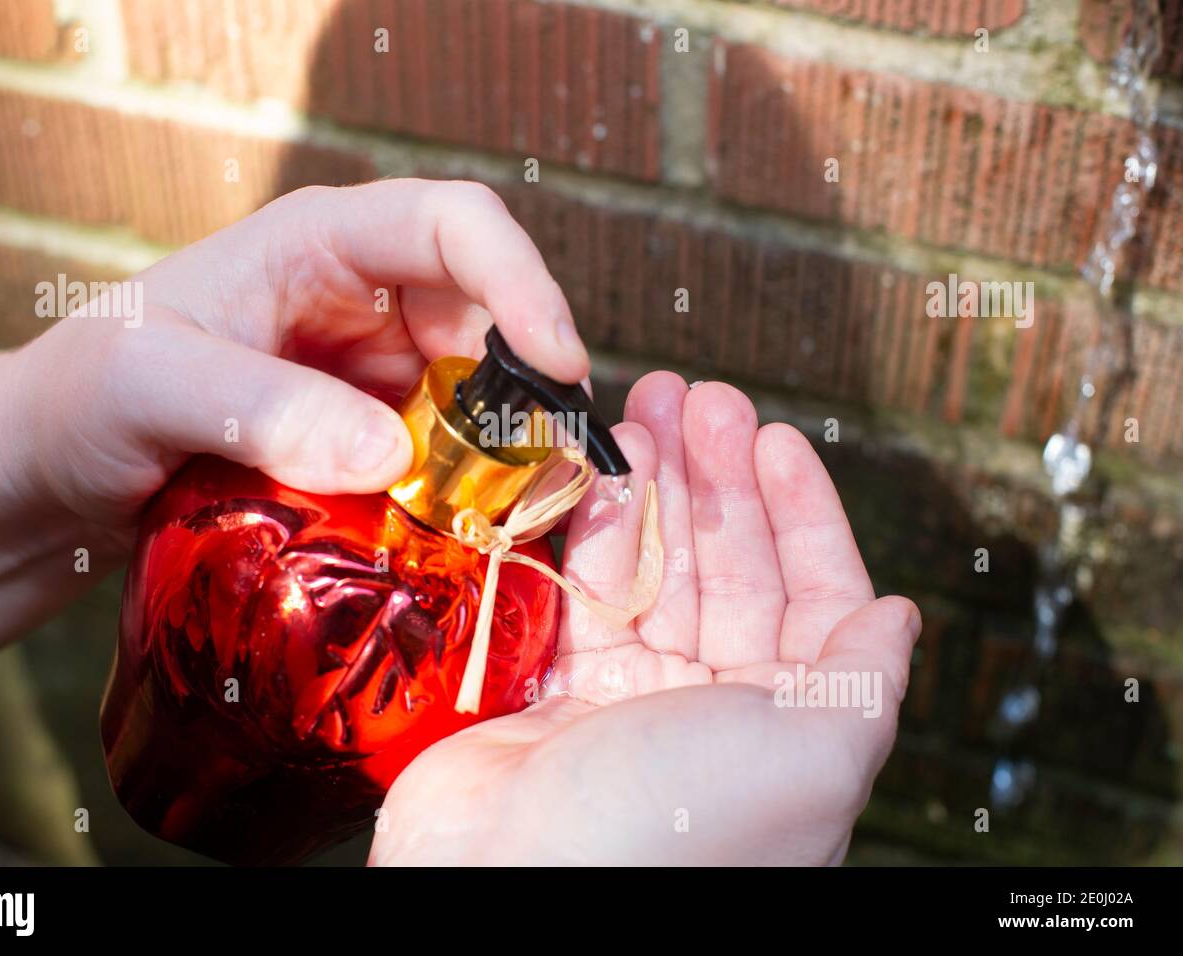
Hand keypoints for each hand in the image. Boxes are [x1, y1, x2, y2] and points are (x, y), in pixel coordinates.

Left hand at [0, 179, 589, 669]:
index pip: (456, 227)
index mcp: (324, 243)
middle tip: (546, 478)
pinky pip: (447, 460)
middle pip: (492, 321)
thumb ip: (262, 407)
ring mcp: (372, 376)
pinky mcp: (368, 441)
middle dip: (529, 393)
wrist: (54, 472)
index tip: (557, 365)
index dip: (523, 283)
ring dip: (505, 457)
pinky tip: (466, 539)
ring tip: (511, 520)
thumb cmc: (80, 396)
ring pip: (481, 401)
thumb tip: (395, 455)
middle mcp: (366, 300)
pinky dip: (469, 497)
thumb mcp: (149, 385)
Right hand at [370, 373, 919, 864]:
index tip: (776, 441)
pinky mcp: (561, 688)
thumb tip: (898, 615)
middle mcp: (719, 713)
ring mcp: (636, 699)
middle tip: (701, 399)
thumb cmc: (671, 833)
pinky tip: (605, 467)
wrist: (511, 884)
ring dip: (659, 485)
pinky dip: (598, 525)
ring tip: (648, 408)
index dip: (802, 514)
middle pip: (733, 569)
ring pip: (659, 568)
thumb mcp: (810, 757)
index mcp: (793, 731)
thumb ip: (862, 680)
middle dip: (721, 479)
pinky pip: (590, 588)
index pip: (817, 600)